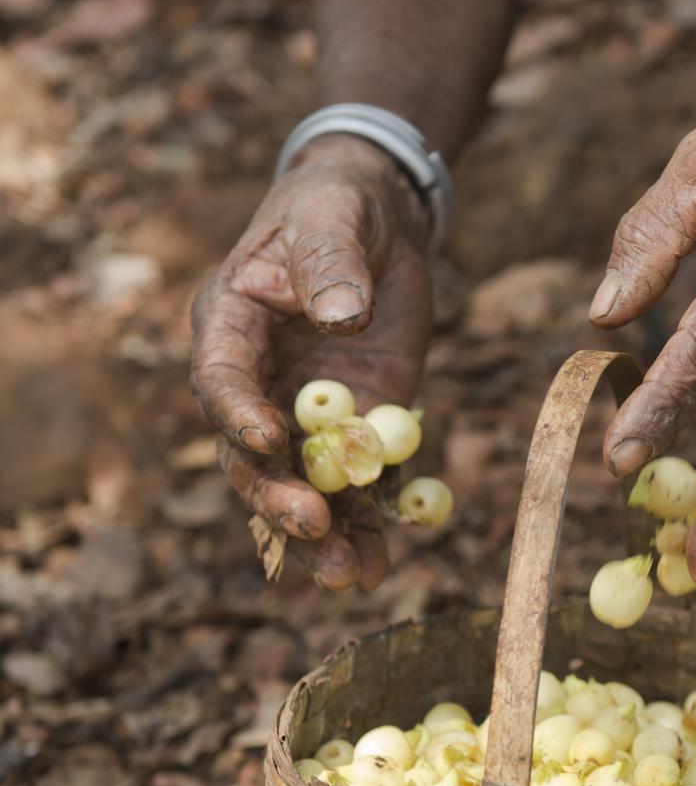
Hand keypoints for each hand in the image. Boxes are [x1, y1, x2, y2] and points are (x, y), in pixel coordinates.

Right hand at [190, 136, 431, 590]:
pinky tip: (383, 565)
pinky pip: (358, 483)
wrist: (378, 221)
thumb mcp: (330, 218)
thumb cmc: (335, 208)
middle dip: (280, 497)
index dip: (239, 415)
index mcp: (230, 329)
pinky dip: (370, 524)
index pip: (221, 381)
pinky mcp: (357, 426)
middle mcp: (258, 384)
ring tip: (351, 577)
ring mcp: (306, 413)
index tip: (270, 442)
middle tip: (314, 527)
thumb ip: (329, 264)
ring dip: (324, 535)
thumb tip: (339, 316)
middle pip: (253, 456)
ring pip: (302, 486)